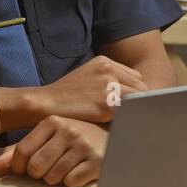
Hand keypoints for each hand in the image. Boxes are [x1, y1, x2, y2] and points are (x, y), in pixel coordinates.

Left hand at [0, 116, 107, 186]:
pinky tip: (79, 170)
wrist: (116, 137)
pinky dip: (72, 182)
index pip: (22, 151)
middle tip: (48, 169)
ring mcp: (84, 145)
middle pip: (36, 167)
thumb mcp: (49, 137)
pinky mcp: (98, 161)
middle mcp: (68, 130)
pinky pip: (71, 183)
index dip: (18, 167)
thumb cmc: (75, 139)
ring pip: (52, 177)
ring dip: (55, 179)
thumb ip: (19, 150)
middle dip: (38, 175)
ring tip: (66, 167)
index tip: (25, 169)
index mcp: (52, 120)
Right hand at [31, 55, 146, 122]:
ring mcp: (109, 86)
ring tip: (125, 120)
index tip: (129, 105)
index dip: (134, 92)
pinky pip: (129, 112)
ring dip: (134, 110)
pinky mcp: (107, 104)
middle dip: (138, 101)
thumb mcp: (88, 76)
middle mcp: (109, 70)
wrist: (45, 103)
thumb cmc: (66, 95)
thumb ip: (110, 80)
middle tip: (130, 115)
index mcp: (105, 62)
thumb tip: (136, 94)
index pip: (135, 77)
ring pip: (139, 100)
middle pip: (141, 87)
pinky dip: (127, 119)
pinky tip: (118, 124)